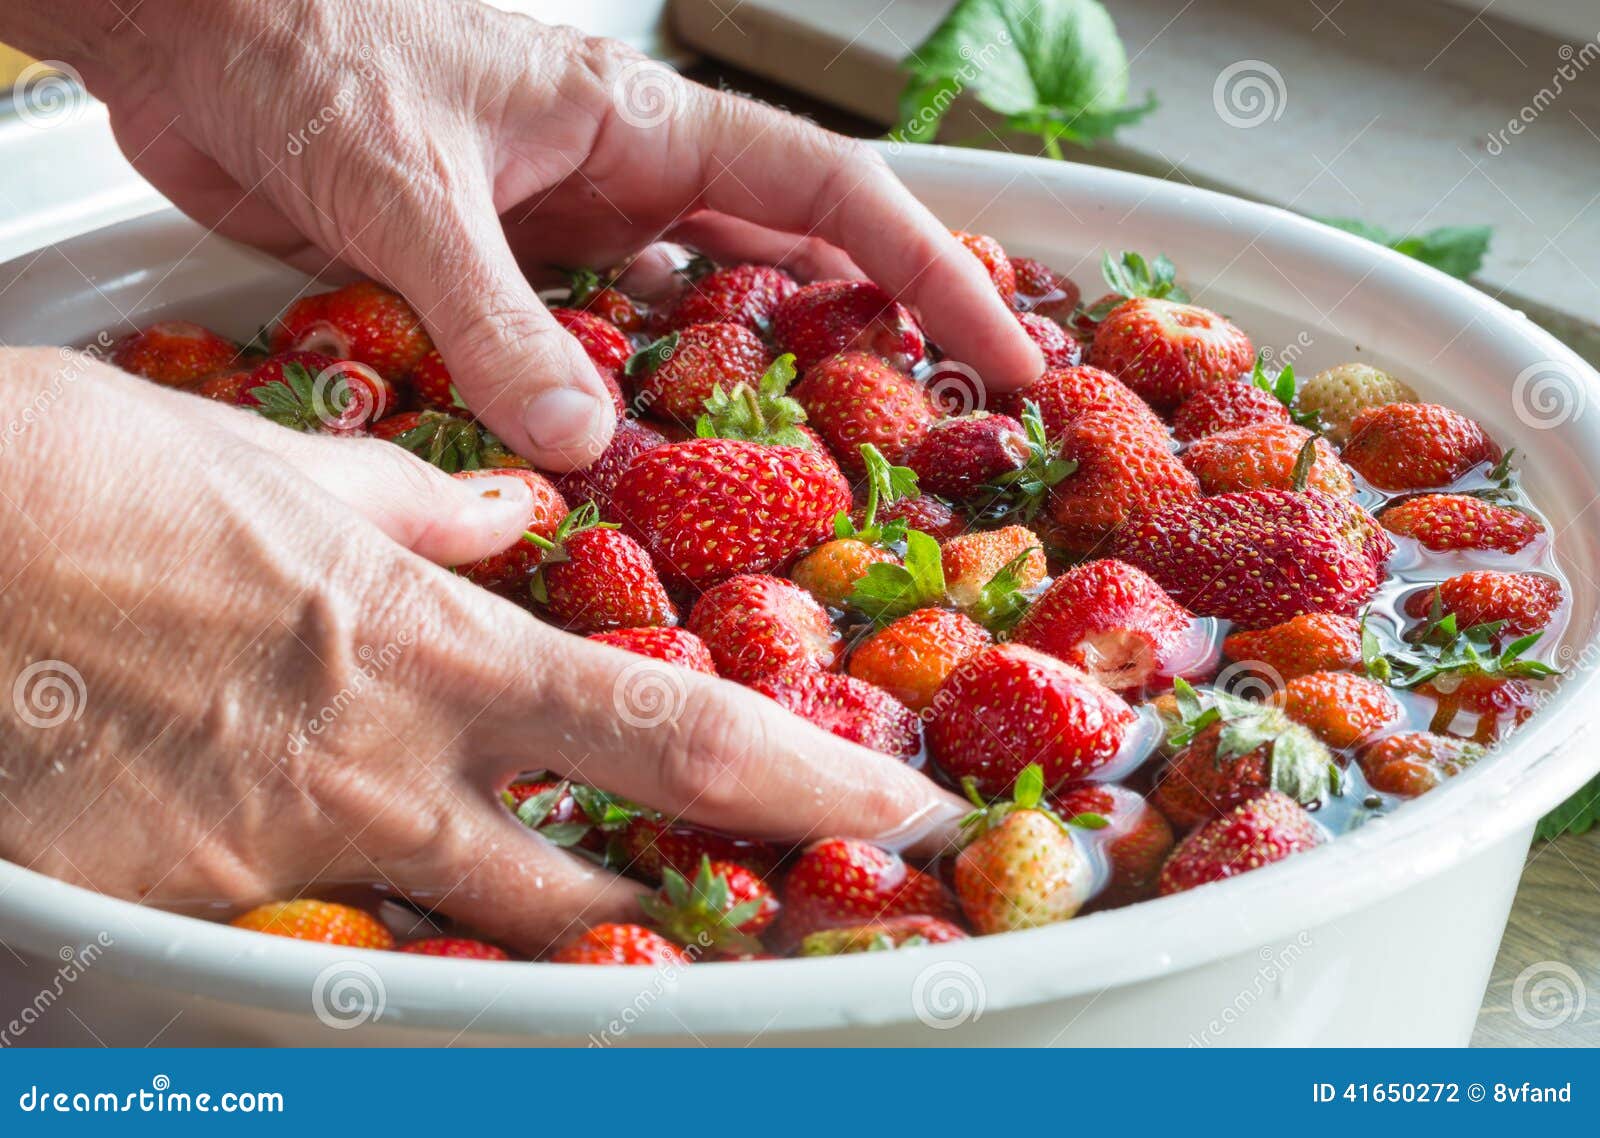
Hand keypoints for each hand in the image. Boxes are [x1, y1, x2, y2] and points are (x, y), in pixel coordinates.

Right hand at [0, 350, 965, 950]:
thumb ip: (424, 506)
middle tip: (796, 913)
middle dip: (713, 904)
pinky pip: (328, 936)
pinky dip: (387, 924)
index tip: (903, 804)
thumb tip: (515, 511)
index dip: (810, 780)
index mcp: (435, 648)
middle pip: (599, 877)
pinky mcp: (195, 911)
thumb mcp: (285, 468)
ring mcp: (292, 857)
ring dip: (563, 928)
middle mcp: (386, 773)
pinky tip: (382, 888)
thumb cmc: (83, 477)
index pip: (672, 734)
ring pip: (476, 929)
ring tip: (623, 918)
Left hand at [35, 0, 1040, 468]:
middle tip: (925, 445)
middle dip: (860, 346)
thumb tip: (584, 444)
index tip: (1004, 347)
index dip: (927, 271)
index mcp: (640, 124)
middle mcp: (617, 183)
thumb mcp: (408, 183)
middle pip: (780, 270)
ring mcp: (559, 236)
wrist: (181, 32)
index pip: (828, 195)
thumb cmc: (295, 40)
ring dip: (733, 401)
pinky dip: (612, 418)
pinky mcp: (491, 281)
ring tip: (794, 495)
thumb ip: (495, 316)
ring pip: (684, 329)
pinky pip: (582, 361)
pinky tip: (629, 480)